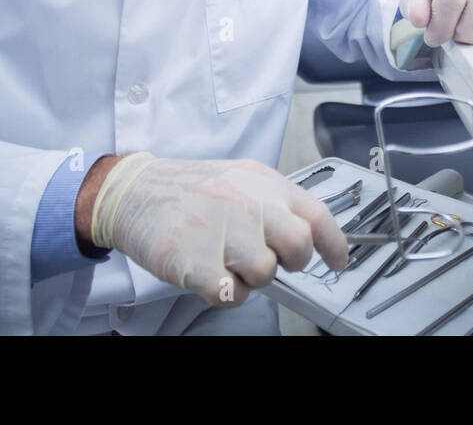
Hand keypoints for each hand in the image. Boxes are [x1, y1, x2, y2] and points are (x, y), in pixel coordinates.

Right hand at [88, 154, 348, 306]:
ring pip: (265, 274)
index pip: (317, 215)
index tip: (338, 262)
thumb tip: (308, 233)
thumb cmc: (191, 190)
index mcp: (264, 183)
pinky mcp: (197, 263)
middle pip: (298, 247)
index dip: (334, 245)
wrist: (134, 191)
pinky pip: (233, 294)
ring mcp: (223, 232)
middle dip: (289, 260)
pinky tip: (209, 272)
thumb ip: (275, 202)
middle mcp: (249, 204)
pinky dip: (226, 291)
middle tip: (266, 257)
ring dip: (250, 276)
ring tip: (226, 260)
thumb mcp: (240, 178)